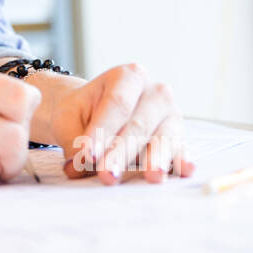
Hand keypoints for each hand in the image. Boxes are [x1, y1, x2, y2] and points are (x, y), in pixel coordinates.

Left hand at [42, 62, 194, 183]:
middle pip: (139, 124)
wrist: (93, 116)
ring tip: (151, 176)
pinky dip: (180, 161)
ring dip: (155, 159)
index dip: (104, 129)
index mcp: (127, 76)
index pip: (117, 104)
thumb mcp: (68, 118)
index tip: (89, 154)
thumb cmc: (81, 114)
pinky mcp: (178, 138)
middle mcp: (155, 92)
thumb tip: (79, 164)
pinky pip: (180, 149)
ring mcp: (170, 115)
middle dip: (122, 152)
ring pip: (163, 138)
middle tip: (108, 174)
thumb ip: (72, 138)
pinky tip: (184, 170)